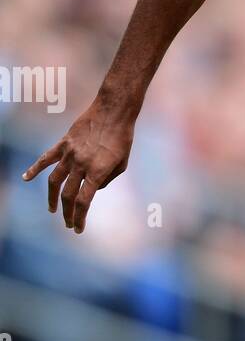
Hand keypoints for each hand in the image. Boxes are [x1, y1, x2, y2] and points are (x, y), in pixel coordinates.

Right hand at [22, 98, 134, 232]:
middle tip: (68, 223)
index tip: (78, 228)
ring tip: (52, 209)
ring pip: (55, 181)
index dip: (79, 217)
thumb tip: (92, 188)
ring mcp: (70, 154)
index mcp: (97, 172)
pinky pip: (46, 158)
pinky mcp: (63, 144)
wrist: (113, 112)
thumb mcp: (122, 164)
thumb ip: (106, 180)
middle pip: (68, 195)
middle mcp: (81, 164)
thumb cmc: (122, 138)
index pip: (84, 201)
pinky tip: (26, 178)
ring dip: (52, 197)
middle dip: (67, 213)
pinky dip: (34, 169)